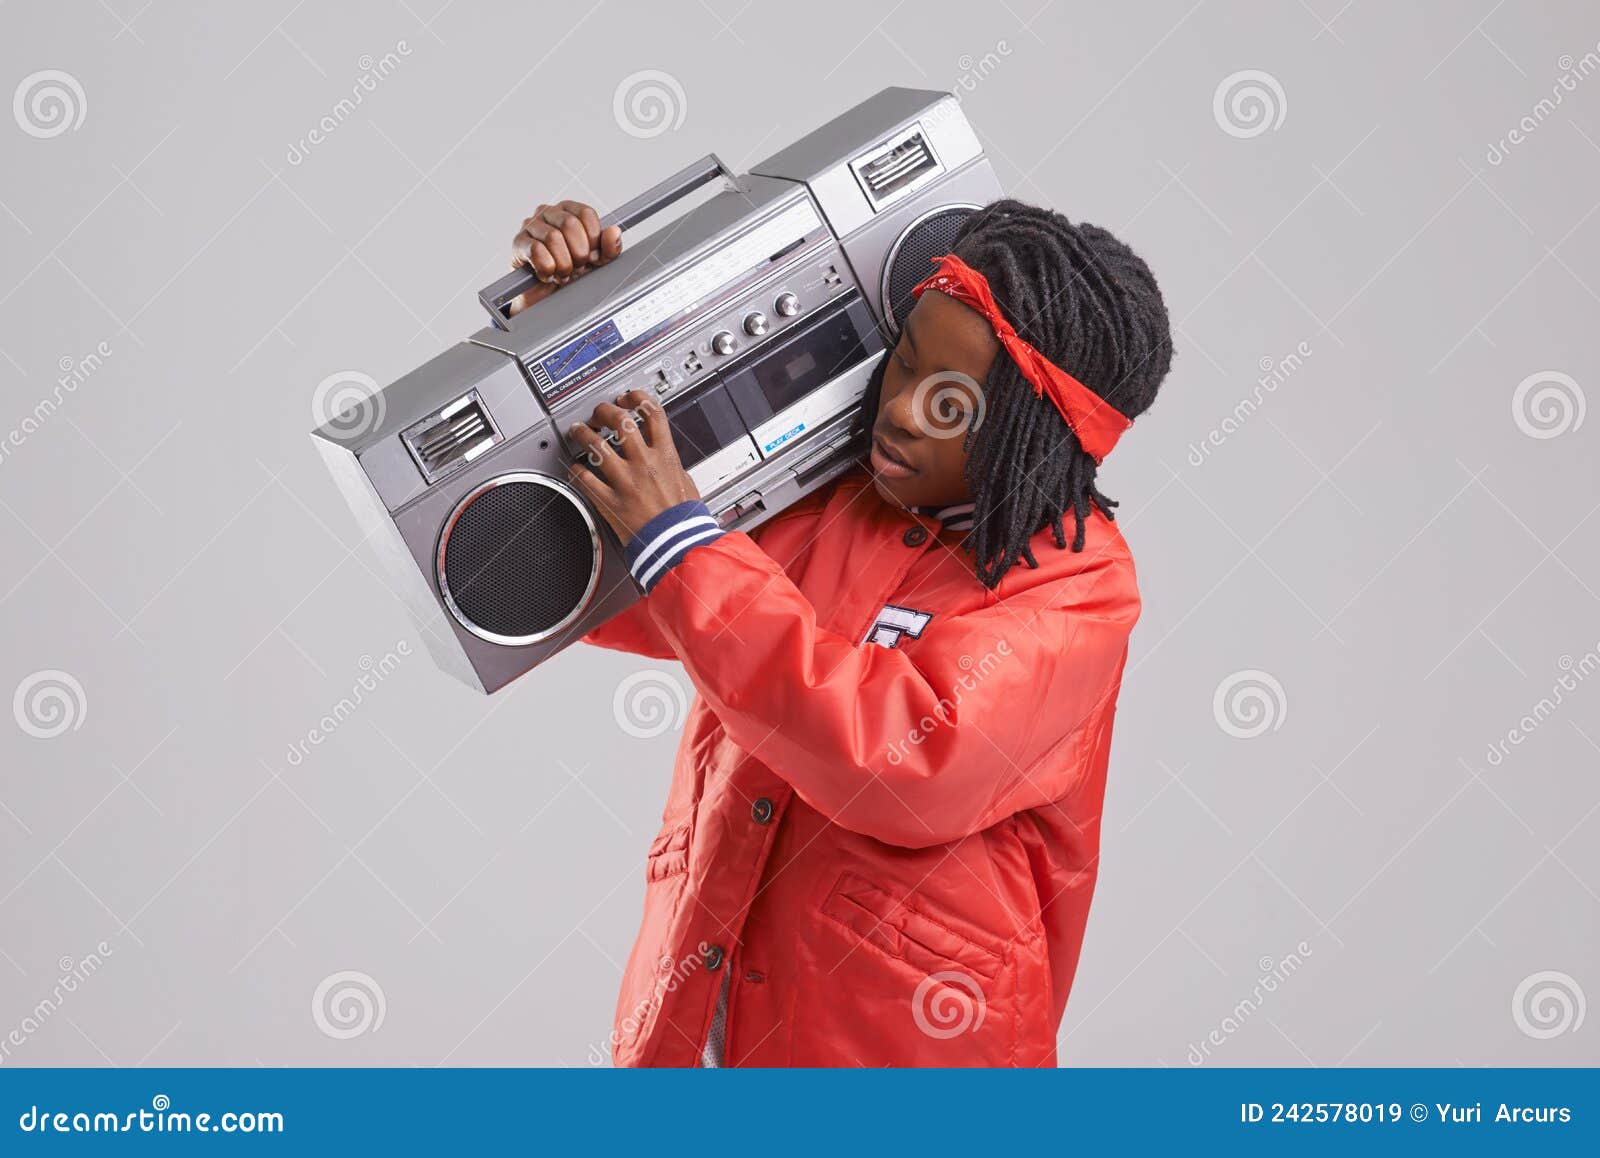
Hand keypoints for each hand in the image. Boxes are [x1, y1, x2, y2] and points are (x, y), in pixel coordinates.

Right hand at [506, 200, 623, 316]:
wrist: (549, 295)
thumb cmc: (571, 271)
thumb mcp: (597, 261)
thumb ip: (609, 247)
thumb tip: (614, 231)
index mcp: (569, 211)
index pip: (586, 213)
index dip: (593, 239)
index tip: (593, 256)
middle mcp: (549, 213)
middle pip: (569, 223)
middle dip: (578, 252)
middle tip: (577, 267)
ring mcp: (531, 226)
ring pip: (553, 237)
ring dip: (563, 263)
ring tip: (563, 273)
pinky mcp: (519, 242)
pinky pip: (536, 250)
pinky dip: (547, 268)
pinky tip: (548, 275)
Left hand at [566, 389, 699, 540]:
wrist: (677, 545)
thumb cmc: (684, 519)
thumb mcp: (685, 481)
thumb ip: (670, 464)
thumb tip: (663, 455)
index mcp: (666, 456)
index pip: (652, 413)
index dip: (637, 398)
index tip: (627, 398)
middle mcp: (644, 464)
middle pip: (620, 421)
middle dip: (604, 411)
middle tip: (597, 414)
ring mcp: (626, 482)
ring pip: (596, 446)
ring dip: (583, 434)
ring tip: (577, 431)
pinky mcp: (611, 502)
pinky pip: (585, 479)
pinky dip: (576, 470)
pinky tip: (575, 468)